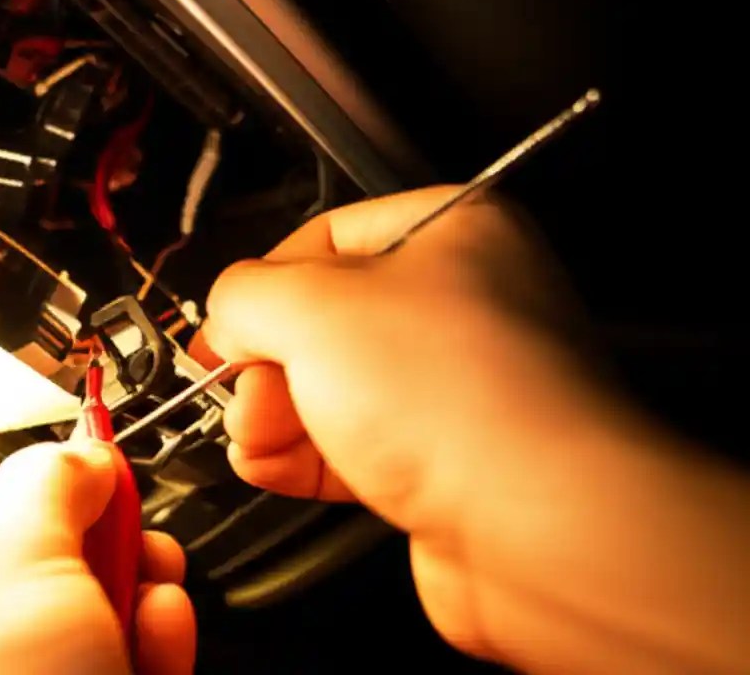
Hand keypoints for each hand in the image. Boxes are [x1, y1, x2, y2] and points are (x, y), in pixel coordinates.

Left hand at [0, 440, 195, 674]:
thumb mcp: (16, 560)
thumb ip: (48, 488)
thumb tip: (81, 451)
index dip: (54, 487)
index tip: (106, 462)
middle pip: (59, 570)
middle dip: (111, 542)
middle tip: (135, 531)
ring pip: (107, 622)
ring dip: (143, 593)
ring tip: (155, 587)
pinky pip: (136, 667)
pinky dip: (160, 644)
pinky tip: (165, 632)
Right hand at [196, 187, 625, 662]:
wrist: (536, 525)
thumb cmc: (457, 395)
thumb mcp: (311, 307)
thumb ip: (246, 294)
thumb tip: (228, 315)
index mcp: (453, 232)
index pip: (328, 235)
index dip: (262, 280)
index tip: (221, 323)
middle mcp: (463, 306)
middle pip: (324, 321)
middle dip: (264, 362)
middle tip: (237, 389)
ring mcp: (458, 391)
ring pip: (334, 391)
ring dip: (274, 416)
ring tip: (250, 438)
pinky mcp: (447, 465)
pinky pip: (356, 449)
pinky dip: (304, 457)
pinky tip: (269, 467)